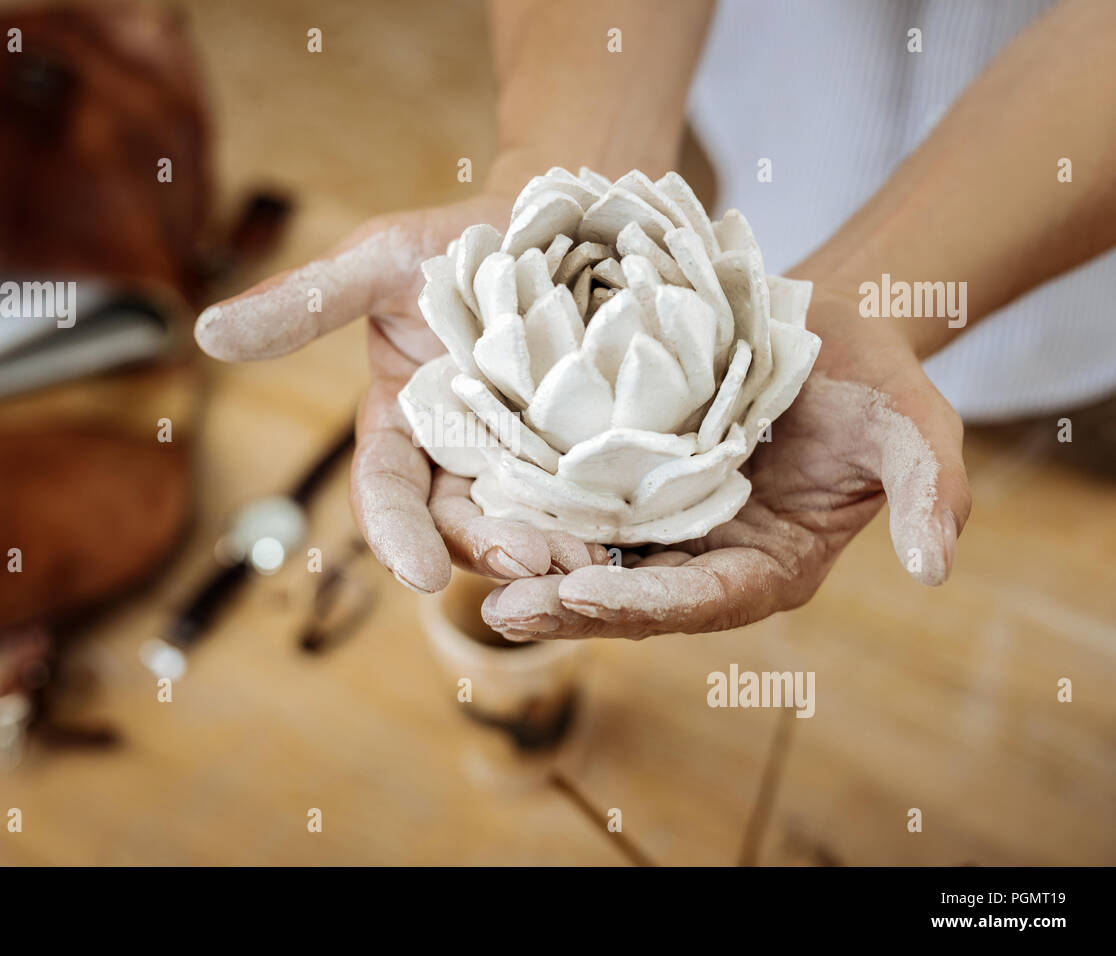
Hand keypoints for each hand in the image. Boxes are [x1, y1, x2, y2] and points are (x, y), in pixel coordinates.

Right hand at [195, 188, 606, 594]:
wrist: (557, 219)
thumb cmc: (455, 240)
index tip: (421, 574)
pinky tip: (634, 530)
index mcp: (401, 426)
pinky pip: (591, 493)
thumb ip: (305, 304)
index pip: (387, 492)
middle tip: (536, 566)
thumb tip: (205, 333)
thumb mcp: (377, 261)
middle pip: (462, 524)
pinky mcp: (587, 448)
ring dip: (555, 549)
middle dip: (492, 551)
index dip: (397, 535)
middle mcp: (459, 454)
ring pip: (529, 521)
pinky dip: (606, 516)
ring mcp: (525, 456)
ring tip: (590, 561)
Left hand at [480, 290, 971, 639]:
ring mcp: (666, 528)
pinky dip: (534, 515)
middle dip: (572, 606)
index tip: (585, 596)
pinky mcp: (630, 488)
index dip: (651, 604)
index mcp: (771, 565)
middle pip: (637, 598)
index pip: (710, 600)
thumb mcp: (911, 422)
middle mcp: (710, 559)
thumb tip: (937, 567)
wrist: (814, 325)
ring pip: (594, 562)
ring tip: (473, 569)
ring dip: (537, 571)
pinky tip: (480, 508)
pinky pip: (576, 511)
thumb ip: (928, 489)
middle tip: (504, 608)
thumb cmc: (869, 376)